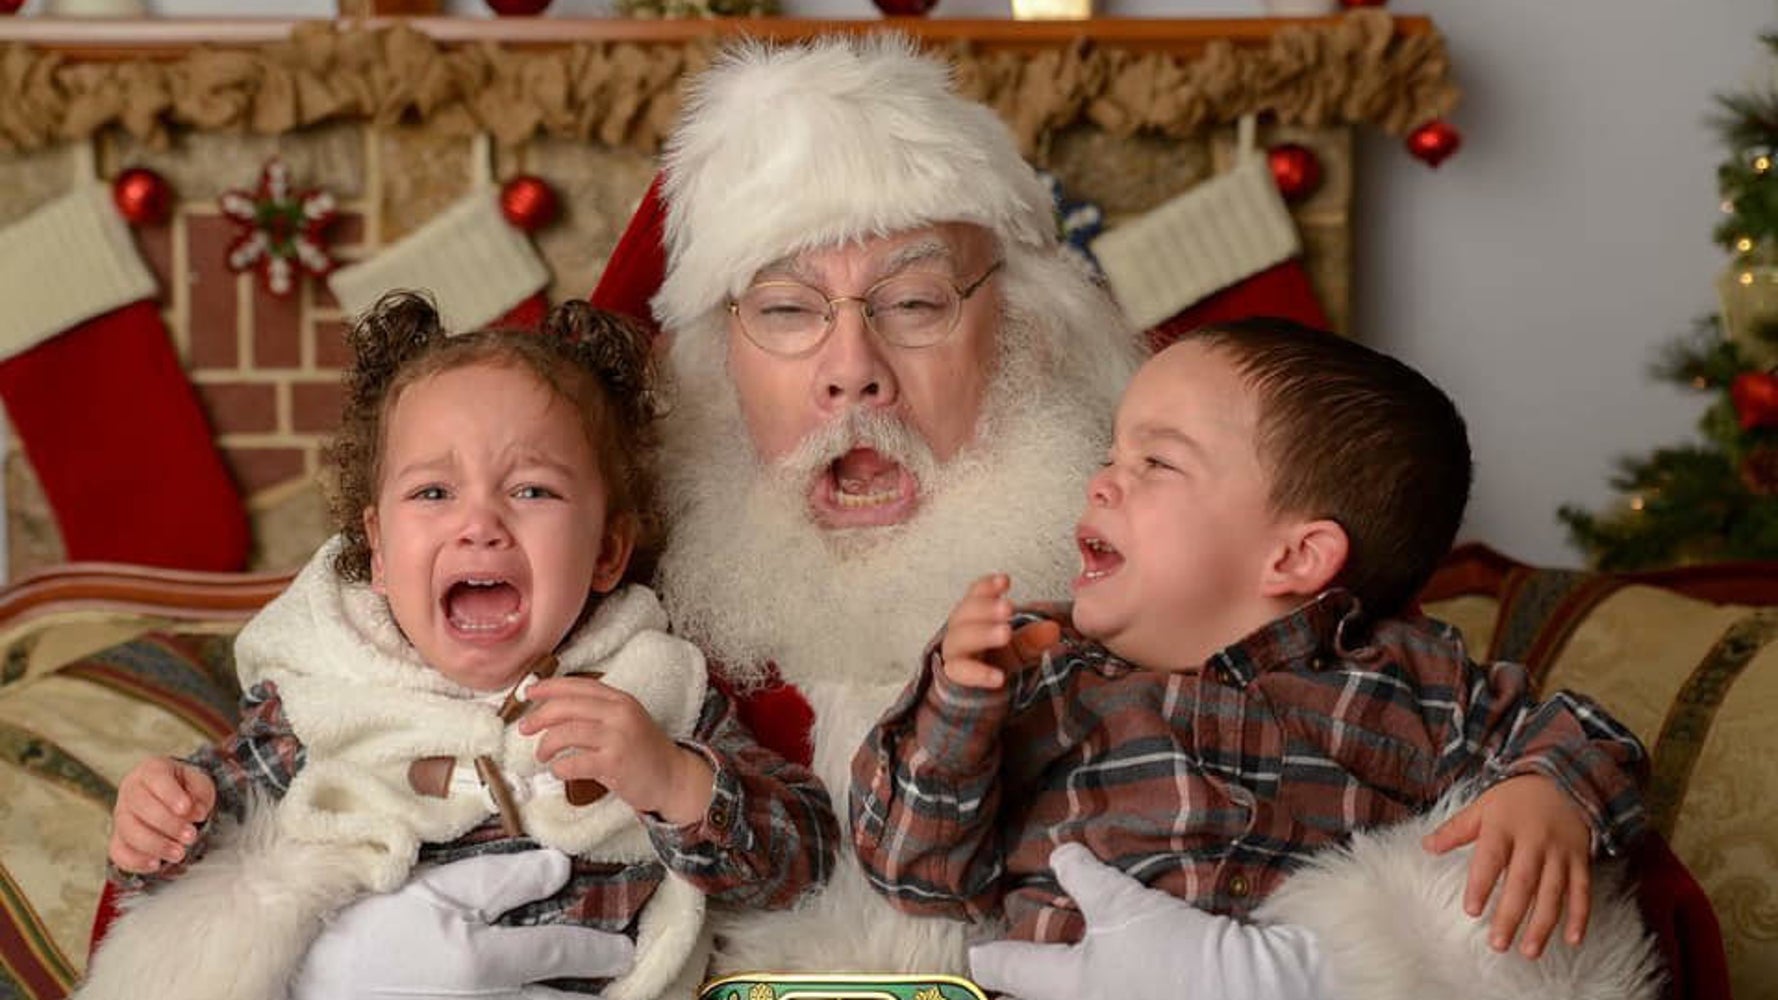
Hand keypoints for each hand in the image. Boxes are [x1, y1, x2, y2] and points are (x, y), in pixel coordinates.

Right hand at [108, 756, 214, 871]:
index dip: (170, 795)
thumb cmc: (185, 789)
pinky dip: (135, 861)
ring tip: (180, 853)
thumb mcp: (199, 783)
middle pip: (140, 806)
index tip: (186, 809)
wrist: (171, 799)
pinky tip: (156, 864)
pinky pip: (118, 852)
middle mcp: (130, 790)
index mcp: (151, 770)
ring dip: (155, 845)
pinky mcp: (118, 838)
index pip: (156, 778)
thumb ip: (200, 793)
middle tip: (191, 836)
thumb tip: (196, 812)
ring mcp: (121, 815)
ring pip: (128, 831)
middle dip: (167, 824)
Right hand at [291, 848, 635, 999]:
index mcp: (484, 963)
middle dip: (585, 996)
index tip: (623, 952)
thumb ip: (504, 880)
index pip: (560, 955)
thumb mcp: (438, 889)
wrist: (308, 976)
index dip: (596, 952)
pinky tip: (529, 996)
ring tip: (581, 997)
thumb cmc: (369, 925)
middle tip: (616, 984)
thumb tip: (560, 867)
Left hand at [519, 675, 713, 823]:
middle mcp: (619, 713)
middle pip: (567, 707)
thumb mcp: (625, 720)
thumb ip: (598, 712)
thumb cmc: (643, 751)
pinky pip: (574, 762)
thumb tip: (555, 710)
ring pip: (566, 733)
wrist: (673, 777)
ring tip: (542, 755)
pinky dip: (559, 768)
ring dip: (546, 745)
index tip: (528, 692)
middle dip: (539, 716)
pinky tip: (558, 771)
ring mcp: (618, 738)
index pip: (578, 686)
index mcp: (620, 699)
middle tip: (524, 728)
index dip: (549, 687)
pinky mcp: (615, 763)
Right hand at [939, 574, 1058, 688]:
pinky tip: (998, 677)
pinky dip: (979, 673)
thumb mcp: (1020, 647)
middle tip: (1007, 608)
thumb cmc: (1000, 662)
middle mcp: (960, 633)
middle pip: (963, 615)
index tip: (1005, 581)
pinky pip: (961, 673)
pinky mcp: (956, 678)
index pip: (975, 596)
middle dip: (985, 608)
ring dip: (982, 633)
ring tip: (1005, 632)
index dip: (986, 587)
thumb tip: (1053, 629)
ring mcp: (955, 654)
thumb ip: (1034, 639)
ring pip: (958, 640)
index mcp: (973, 618)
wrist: (985, 694)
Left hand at [968, 844, 1324, 999]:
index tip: (972, 949)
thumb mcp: (1124, 909)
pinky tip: (1122, 958)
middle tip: (1015, 951)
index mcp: (1069, 989)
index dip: (986, 956)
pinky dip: (1107, 973)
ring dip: (1064, 975)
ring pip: (1073, 992)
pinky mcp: (1150, 999)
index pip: (1006, 970)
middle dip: (1026, 975)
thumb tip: (1060, 854)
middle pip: (1036, 992)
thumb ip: (1086, 880)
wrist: (1255, 992)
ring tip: (1071, 950)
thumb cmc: (1176, 957)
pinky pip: (1112, 988)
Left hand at [1422, 774, 1592, 956]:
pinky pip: (1582, 891)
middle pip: (1523, 882)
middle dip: (1511, 915)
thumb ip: (1456, 830)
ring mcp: (1560, 853)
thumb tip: (1426, 846)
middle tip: (1498, 944)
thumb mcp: (1482, 807)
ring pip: (1553, 893)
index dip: (1481, 884)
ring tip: (1529, 951)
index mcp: (1504, 827)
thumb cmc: (1515, 799)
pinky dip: (1580, 916)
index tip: (1472, 910)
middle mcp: (1534, 841)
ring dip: (1543, 925)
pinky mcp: (1581, 861)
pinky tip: (1573, 941)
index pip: (1490, 858)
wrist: (1564, 781)